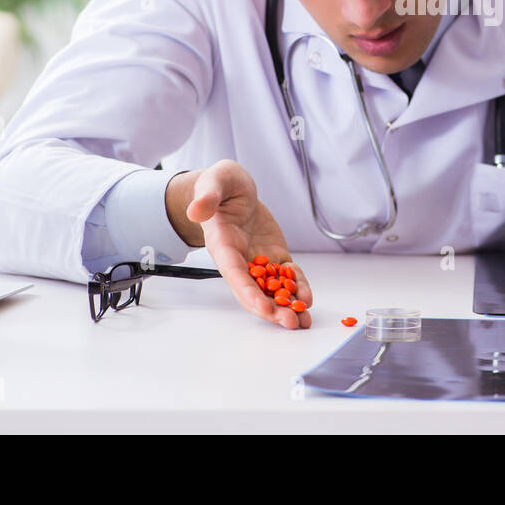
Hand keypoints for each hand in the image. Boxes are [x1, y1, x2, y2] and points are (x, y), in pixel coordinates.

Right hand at [166, 159, 311, 329]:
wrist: (233, 189)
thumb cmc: (220, 185)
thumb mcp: (214, 181)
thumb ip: (207, 196)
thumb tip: (196, 209)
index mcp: (222, 245)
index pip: (234, 274)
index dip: (248, 292)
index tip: (263, 307)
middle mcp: (240, 258)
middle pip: (254, 290)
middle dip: (272, 309)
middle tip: (291, 322)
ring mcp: (258, 259)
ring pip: (272, 289)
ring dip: (287, 306)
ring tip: (304, 320)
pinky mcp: (274, 255)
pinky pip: (287, 276)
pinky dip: (298, 287)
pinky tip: (307, 299)